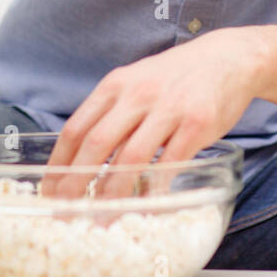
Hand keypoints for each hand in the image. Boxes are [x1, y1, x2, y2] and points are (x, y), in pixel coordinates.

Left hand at [42, 27, 264, 201]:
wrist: (228, 58)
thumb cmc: (176, 77)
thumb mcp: (136, 81)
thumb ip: (111, 112)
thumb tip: (80, 154)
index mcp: (116, 85)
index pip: (77, 126)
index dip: (59, 162)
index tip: (49, 190)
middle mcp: (138, 94)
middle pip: (97, 144)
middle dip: (77, 183)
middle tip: (65, 211)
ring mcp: (168, 109)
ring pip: (131, 157)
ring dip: (113, 193)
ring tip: (101, 218)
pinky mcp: (197, 124)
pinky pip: (170, 163)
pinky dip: (155, 188)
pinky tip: (146, 205)